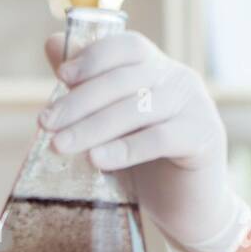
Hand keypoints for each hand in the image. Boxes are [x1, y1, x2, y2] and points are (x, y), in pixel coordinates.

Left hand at [39, 30, 250, 251]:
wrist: (185, 208)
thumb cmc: (144, 164)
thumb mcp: (112, 124)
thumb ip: (85, 86)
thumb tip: (52, 43)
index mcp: (157, 69)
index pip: (128, 47)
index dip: (94, 57)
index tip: (61, 76)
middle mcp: (179, 81)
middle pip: (125, 79)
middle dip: (80, 101)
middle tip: (46, 123)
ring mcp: (195, 107)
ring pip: (138, 109)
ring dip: (93, 127)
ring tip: (60, 145)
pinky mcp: (203, 139)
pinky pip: (160, 138)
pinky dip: (125, 149)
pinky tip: (97, 160)